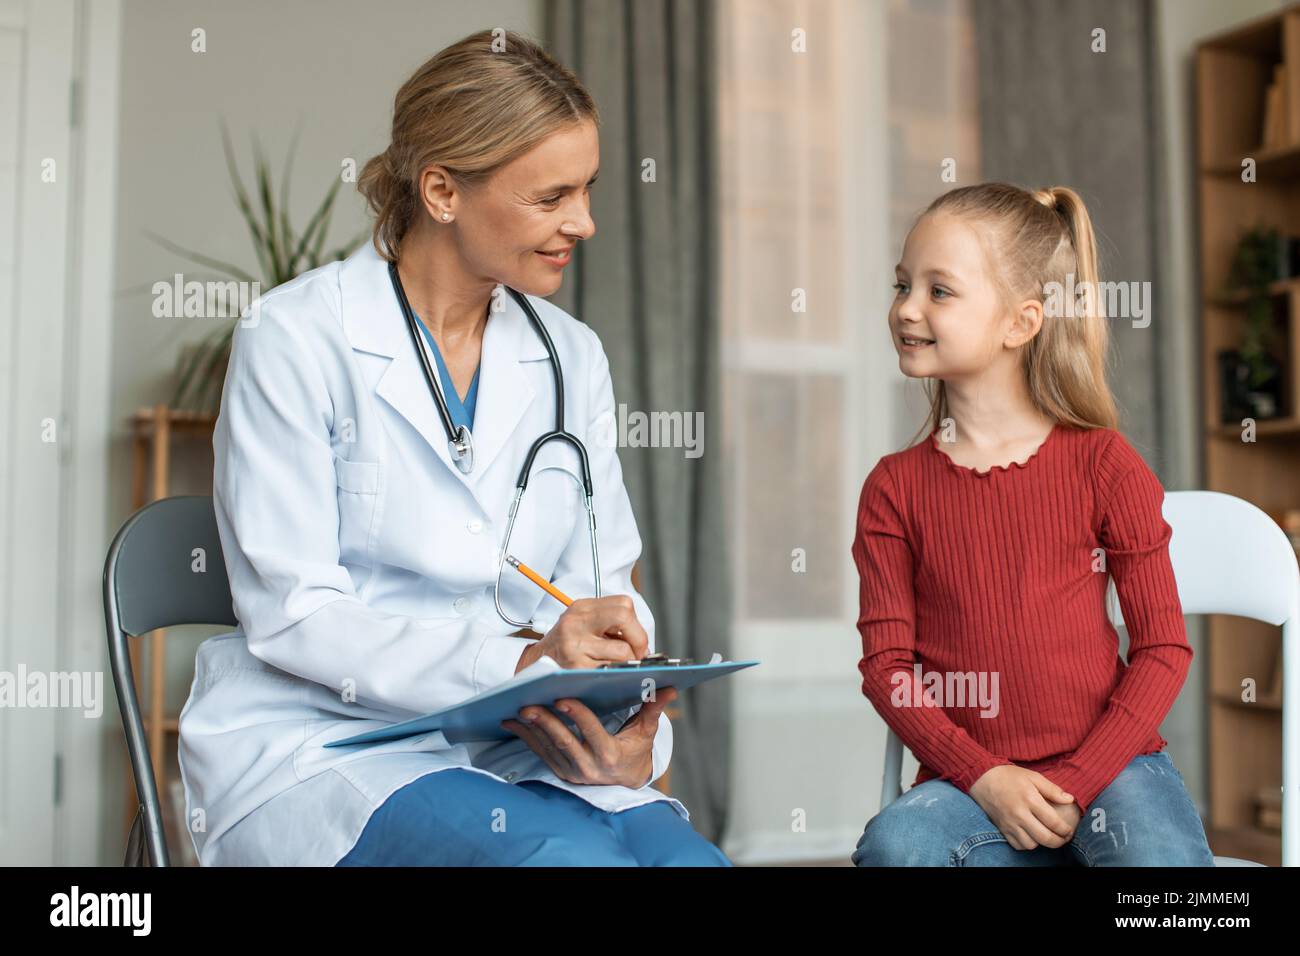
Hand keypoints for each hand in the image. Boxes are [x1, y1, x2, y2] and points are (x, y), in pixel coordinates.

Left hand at [501, 687, 678, 788]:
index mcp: (609, 754)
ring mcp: (572, 771)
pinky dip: (526, 737)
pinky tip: (513, 723)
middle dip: (545, 722)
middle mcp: (588, 766)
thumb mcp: (645, 732)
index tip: (563, 698)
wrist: (625, 782)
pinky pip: (540, 753)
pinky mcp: (560, 772)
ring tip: (517, 710)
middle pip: (563, 741)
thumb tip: (669, 687)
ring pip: (548, 748)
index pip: (591, 732)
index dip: (577, 716)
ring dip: (531, 729)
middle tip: (528, 705)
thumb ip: (652, 709)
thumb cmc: (634, 751)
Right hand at [513, 595, 648, 673]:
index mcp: (582, 608)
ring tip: (618, 668)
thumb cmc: (566, 647)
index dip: (636, 626)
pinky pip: (611, 672)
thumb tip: (644, 646)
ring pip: (622, 652)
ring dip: (628, 664)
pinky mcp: (576, 669)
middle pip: (624, 617)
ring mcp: (575, 646)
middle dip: (638, 640)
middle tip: (636, 655)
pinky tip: (608, 677)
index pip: (624, 605)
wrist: (534, 668)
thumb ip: (610, 625)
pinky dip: (616, 676)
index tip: (635, 641)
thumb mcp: (583, 625)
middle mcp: (576, 622)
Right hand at [967, 765, 1078, 849]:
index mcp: (1030, 799)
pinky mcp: (1002, 828)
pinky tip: (1031, 836)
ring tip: (1047, 836)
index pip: (1053, 822)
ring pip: (1031, 844)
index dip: (1065, 830)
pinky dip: (1027, 844)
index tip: (1069, 830)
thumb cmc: (1009, 776)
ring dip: (1042, 843)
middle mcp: (1020, 814)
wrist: (982, 778)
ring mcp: (1009, 823)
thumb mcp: (1033, 777)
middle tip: (1064, 838)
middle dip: (1059, 841)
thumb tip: (1070, 799)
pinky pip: (1017, 845)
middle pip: (1045, 837)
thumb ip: (1052, 789)